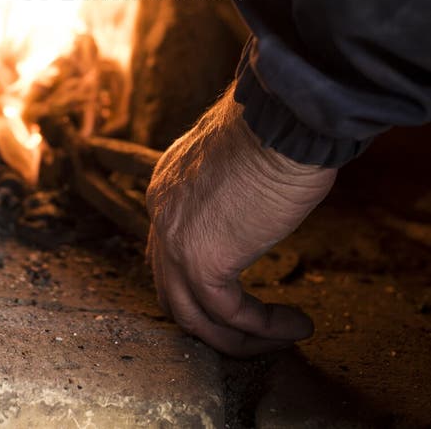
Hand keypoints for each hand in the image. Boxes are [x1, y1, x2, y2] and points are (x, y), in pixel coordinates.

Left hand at [146, 85, 336, 355]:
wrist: (279, 119)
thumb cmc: (274, 127)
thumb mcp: (240, 160)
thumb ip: (234, 190)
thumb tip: (258, 207)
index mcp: (168, 184)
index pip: (169, 250)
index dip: (200, 283)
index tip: (241, 297)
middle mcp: (161, 211)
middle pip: (172, 289)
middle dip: (210, 319)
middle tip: (252, 333)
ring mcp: (176, 239)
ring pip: (194, 314)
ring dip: (238, 337)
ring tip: (282, 336)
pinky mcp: (204, 261)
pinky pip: (229, 314)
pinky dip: (262, 329)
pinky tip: (296, 324)